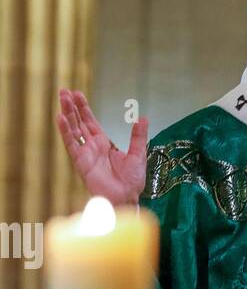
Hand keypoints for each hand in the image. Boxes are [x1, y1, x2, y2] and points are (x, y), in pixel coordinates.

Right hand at [56, 89, 148, 206]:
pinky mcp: (81, 162)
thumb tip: (143, 118)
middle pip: (79, 123)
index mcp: (104, 144)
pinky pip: (71, 145)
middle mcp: (92, 147)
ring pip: (73, 130)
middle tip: (64, 91)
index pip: (90, 122)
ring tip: (62, 98)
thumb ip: (138, 137)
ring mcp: (86, 154)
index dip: (83, 109)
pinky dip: (65, 132)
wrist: (127, 198)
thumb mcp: (138, 155)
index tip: (77, 94)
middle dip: (72, 107)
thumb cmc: (132, 182)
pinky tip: (60, 118)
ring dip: (67, 114)